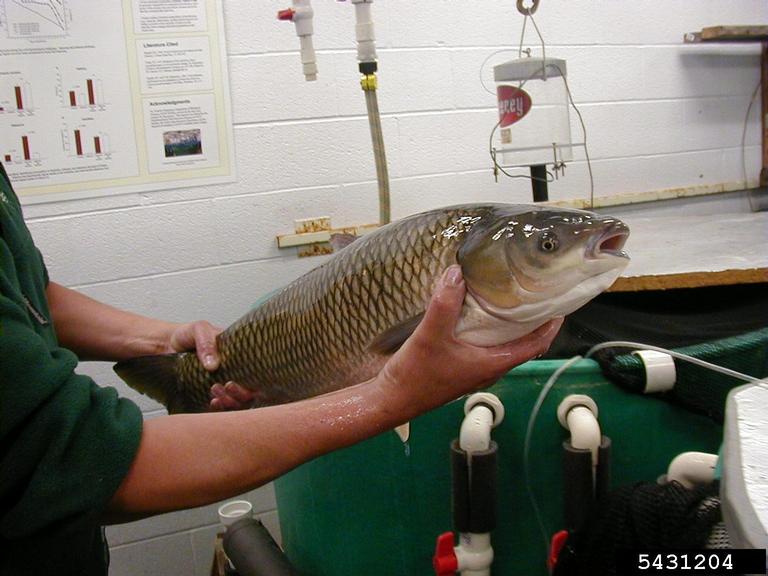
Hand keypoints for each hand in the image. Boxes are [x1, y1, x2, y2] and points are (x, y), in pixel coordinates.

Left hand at [167, 321, 255, 410]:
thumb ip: (206, 342)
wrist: (165, 345)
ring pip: (238, 401)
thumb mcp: (198, 329)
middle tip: (225, 386)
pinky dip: (221, 408)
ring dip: (230, 401)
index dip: (251, 383)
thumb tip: (213, 364)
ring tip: (215, 390)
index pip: (255, 373)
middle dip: (240, 394)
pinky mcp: (209, 394)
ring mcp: (222, 383)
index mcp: (238, 356)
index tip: (234, 382)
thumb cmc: (186, 335)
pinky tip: (213, 402)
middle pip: (249, 392)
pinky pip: (222, 407)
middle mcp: (234, 371)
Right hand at [380, 265, 562, 412]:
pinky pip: (483, 346)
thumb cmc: (416, 376)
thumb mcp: (430, 335)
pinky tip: (474, 313)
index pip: (535, 345)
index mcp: (493, 364)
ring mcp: (474, 370)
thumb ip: (444, 304)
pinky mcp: (459, 368)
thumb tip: (457, 272)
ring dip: (509, 325)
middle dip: (531, 320)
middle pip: (522, 343)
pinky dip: (488, 329)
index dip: (550, 326)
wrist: (391, 401)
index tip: (560, 304)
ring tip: (508, 297)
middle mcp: (489, 368)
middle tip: (534, 292)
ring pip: (502, 345)